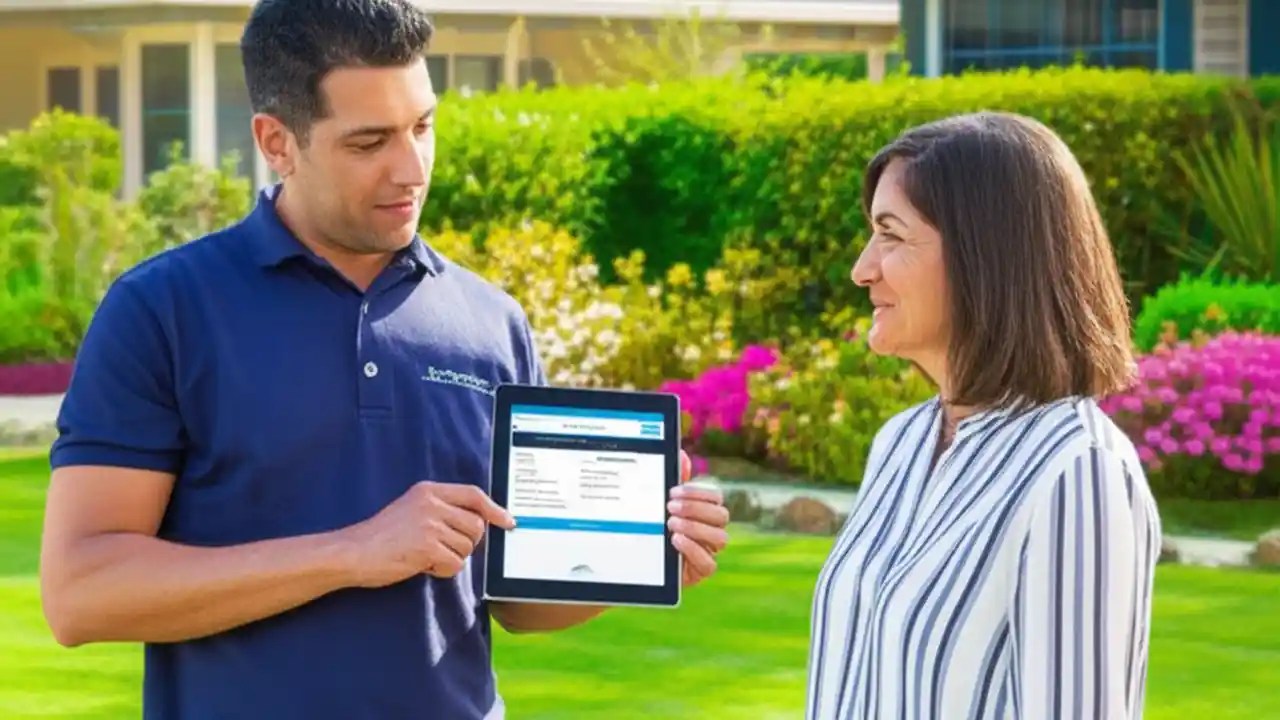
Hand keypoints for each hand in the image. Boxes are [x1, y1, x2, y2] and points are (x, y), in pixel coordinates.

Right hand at [341, 481, 514, 587]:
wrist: (352, 552)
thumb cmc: (381, 536)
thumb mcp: (411, 509)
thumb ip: (440, 510)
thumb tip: (478, 523)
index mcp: (428, 490)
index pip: (473, 495)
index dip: (494, 509)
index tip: (507, 521)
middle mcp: (431, 503)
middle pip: (476, 526)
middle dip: (466, 543)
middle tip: (442, 549)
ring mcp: (430, 524)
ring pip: (467, 548)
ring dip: (451, 558)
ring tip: (425, 556)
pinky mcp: (428, 547)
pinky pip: (455, 565)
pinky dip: (442, 571)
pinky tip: (421, 566)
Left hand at [668, 450, 728, 587]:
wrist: (643, 561)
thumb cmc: (658, 527)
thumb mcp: (661, 504)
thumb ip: (674, 481)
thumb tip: (682, 455)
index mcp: (705, 511)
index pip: (716, 497)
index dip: (698, 492)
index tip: (674, 492)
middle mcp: (712, 530)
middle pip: (721, 516)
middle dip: (695, 508)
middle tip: (670, 507)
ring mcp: (709, 551)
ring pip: (721, 538)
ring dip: (695, 528)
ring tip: (671, 524)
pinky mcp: (701, 570)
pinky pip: (709, 563)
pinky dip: (694, 550)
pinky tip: (676, 541)